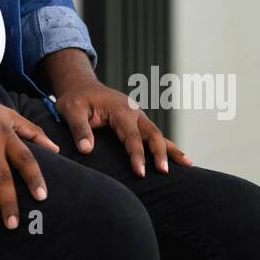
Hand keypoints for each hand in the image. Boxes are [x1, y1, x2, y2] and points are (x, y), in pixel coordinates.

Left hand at [53, 78, 193, 176]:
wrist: (80, 87)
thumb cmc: (75, 99)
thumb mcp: (71, 111)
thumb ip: (79, 129)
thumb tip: (86, 150)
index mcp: (119, 109)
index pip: (131, 135)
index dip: (137, 155)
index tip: (140, 173)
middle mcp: (133, 111)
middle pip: (152, 133)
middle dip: (160, 152)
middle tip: (164, 172)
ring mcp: (137, 116)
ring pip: (157, 133)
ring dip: (171, 149)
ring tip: (188, 165)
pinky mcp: (137, 121)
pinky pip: (153, 134)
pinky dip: (166, 145)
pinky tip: (179, 158)